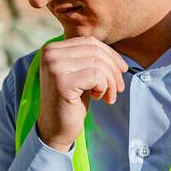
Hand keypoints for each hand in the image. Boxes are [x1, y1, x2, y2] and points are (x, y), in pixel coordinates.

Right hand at [35, 36, 127, 150]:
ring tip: (109, 96)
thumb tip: (116, 55)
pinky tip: (98, 98)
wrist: (54, 129)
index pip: (88, 41)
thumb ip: (88, 58)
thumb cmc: (71, 101)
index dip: (109, 54)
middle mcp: (49, 54)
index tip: (121, 70)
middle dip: (113, 69)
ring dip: (111, 81)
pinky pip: (97, 75)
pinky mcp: (62, 82)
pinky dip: (104, 88)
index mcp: (51, 49)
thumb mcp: (79, 74)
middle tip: (119, 87)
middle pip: (95, 50)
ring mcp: (54, 67)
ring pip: (98, 63)